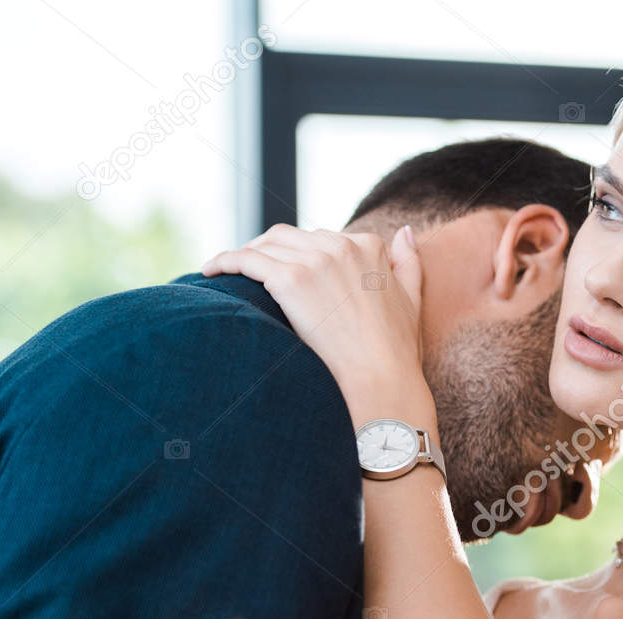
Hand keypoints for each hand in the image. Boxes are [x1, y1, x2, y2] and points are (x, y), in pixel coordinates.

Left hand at [200, 225, 431, 424]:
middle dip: (269, 250)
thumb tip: (405, 232)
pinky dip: (225, 260)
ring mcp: (315, 261)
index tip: (285, 269)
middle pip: (290, 236)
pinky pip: (246, 260)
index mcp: (369, 246)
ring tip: (228, 270)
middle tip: (248, 269)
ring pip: (267, 243)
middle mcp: (341, 245)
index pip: (322, 238)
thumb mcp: (412, 300)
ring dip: (245, 253)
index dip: (300, 254)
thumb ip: (408, 262)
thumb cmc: (396, 352)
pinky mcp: (290, 280)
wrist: (382, 382)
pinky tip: (210, 271)